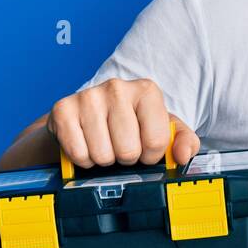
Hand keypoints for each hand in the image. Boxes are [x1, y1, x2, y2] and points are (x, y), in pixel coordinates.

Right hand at [46, 77, 200, 169]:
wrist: (87, 120)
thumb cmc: (132, 126)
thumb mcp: (164, 131)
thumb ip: (184, 142)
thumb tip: (184, 155)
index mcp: (147, 90)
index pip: (156, 142)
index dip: (151, 156)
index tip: (145, 149)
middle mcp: (117, 87)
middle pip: (128, 151)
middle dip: (126, 158)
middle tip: (121, 147)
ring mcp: (88, 96)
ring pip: (102, 155)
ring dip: (104, 160)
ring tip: (104, 145)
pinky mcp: (63, 109)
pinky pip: (79, 154)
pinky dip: (83, 159)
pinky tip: (86, 144)